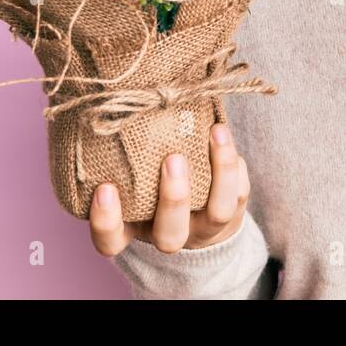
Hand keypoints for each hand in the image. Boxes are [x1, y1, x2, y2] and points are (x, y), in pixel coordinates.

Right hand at [89, 122, 250, 256]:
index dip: (105, 221)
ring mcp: (205, 228)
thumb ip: (119, 158)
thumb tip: (115, 105)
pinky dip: (235, 165)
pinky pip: (240, 193)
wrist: (196, 215)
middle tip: (173, 159)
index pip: (111, 241)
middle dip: (174, 198)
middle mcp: (170, 235)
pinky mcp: (233, 213)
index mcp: (134, 230)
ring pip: (219, 213)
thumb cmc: (147, 184)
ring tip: (215, 132)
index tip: (105, 189)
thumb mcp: (128, 178)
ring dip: (220, 173)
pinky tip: (222, 134)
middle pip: (171, 235)